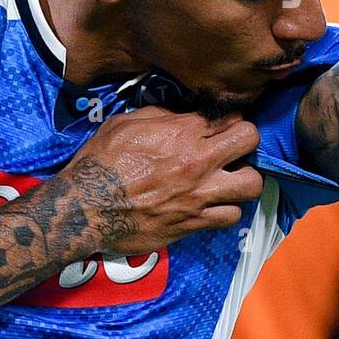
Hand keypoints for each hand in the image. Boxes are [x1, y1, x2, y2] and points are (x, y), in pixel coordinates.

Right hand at [59, 105, 262, 255]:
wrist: (86, 207)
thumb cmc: (100, 161)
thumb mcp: (125, 123)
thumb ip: (161, 115)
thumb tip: (183, 114)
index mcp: (182, 132)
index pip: (229, 116)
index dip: (229, 118)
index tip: (221, 125)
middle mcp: (198, 162)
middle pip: (250, 140)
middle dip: (246, 139)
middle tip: (234, 147)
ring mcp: (200, 195)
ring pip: (252, 184)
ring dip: (244, 179)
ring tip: (230, 179)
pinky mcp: (194, 223)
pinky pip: (231, 216)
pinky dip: (227, 209)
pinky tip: (215, 204)